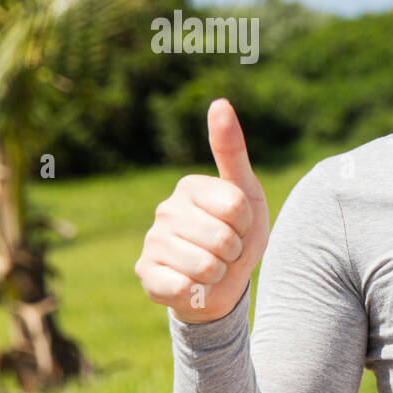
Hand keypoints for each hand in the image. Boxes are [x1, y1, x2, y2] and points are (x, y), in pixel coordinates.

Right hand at [135, 98, 269, 323]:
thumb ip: (232, 150)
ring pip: (206, 265)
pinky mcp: (145, 274)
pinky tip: (192, 284)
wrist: (222, 283)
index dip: (246, 224)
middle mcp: (165, 210)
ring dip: (219, 273)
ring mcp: (152, 242)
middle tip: (226, 250)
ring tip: (213, 267)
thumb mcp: (247, 192)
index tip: (239, 225)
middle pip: (223, 238)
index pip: (237, 207)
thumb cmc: (237, 234)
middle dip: (234, 251)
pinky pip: (184, 286)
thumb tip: (220, 102)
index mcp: (190, 186)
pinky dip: (198, 291)